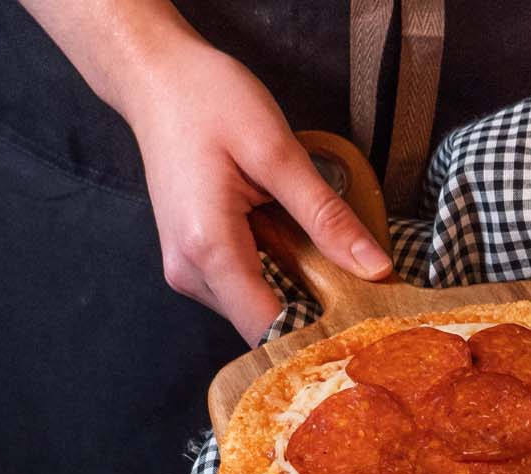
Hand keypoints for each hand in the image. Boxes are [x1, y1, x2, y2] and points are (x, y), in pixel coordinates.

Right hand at [123, 34, 389, 340]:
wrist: (154, 76)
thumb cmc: (207, 100)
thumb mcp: (277, 151)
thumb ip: (326, 216)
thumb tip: (376, 269)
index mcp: (209, 248)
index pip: (270, 331)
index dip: (319, 339)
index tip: (364, 331)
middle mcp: (191, 272)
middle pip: (265, 329)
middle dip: (314, 320)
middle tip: (363, 298)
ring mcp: (188, 271)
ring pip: (256, 314)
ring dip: (296, 299)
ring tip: (330, 267)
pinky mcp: (194, 263)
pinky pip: (245, 292)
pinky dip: (277, 281)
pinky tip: (297, 252)